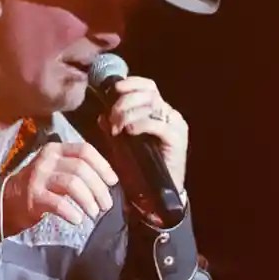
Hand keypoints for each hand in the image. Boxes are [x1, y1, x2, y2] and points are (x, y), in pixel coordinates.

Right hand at [1, 142, 117, 234]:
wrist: (7, 200)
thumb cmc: (39, 186)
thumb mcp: (56, 169)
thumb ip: (78, 168)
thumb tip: (107, 180)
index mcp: (56, 150)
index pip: (85, 150)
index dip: (103, 165)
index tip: (113, 182)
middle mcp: (47, 160)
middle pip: (81, 168)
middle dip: (99, 188)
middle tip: (106, 205)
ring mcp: (38, 178)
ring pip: (72, 184)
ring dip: (88, 200)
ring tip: (94, 213)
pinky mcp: (33, 197)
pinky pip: (58, 203)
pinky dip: (71, 212)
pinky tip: (77, 220)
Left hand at [98, 76, 188, 191]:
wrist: (155, 195)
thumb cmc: (139, 169)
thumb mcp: (121, 144)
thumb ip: (113, 127)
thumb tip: (101, 115)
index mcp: (159, 111)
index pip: (147, 86)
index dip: (130, 84)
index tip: (113, 91)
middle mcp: (170, 114)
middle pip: (148, 92)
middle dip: (124, 101)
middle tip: (111, 117)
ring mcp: (175, 125)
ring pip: (151, 104)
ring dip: (128, 112)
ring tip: (116, 127)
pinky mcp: (176, 138)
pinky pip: (156, 124)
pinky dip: (139, 124)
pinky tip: (128, 132)